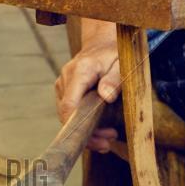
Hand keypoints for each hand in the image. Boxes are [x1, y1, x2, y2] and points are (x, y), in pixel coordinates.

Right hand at [56, 30, 122, 153]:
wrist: (103, 42)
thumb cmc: (114, 53)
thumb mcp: (121, 63)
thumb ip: (114, 79)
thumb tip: (106, 96)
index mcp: (80, 72)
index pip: (69, 105)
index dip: (76, 126)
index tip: (94, 139)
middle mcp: (66, 79)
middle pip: (67, 114)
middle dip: (87, 133)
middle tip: (108, 142)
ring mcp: (63, 86)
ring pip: (68, 116)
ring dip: (87, 131)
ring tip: (109, 138)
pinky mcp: (65, 91)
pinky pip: (70, 112)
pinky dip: (84, 124)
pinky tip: (101, 131)